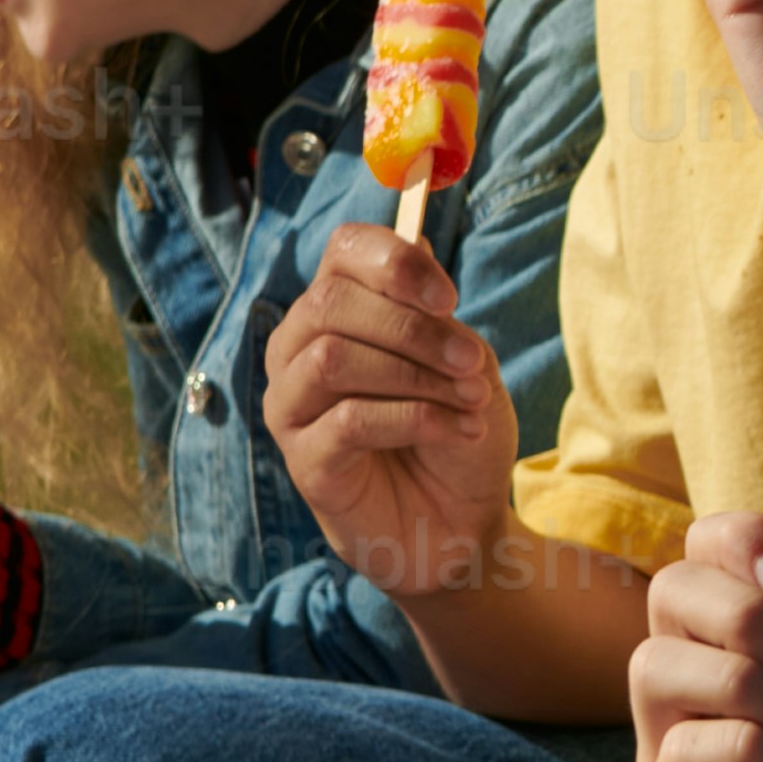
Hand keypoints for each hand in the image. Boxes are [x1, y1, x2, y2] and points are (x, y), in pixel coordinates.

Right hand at [262, 226, 519, 587]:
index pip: (342, 251)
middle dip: (414, 328)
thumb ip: (433, 310)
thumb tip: (414, 240)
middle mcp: (299, 349)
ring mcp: (291, 406)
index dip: (394, 262)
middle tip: (471, 362)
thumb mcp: (464, 360)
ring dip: (414, 375)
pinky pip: (347, 420)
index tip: (450, 298)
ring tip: (470, 400)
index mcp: (338, 310)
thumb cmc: (458, 430)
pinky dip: (415, 419)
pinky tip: (457, 432)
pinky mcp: (302, 461)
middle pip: (331, 302)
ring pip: (331, 357)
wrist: (464, 521)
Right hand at [629, 512, 762, 761]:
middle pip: (669, 593)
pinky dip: (745, 747)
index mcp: (744, 646)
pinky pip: (677, 750)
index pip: (705, 554)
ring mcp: (673, 749)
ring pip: (653, 666)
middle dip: (737, 609)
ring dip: (738, 681)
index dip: (738, 542)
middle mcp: (696, 686)